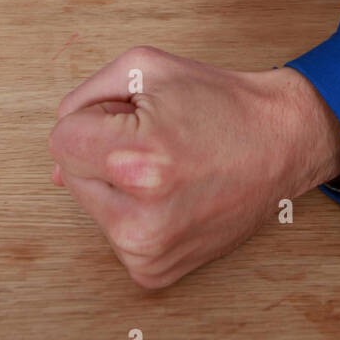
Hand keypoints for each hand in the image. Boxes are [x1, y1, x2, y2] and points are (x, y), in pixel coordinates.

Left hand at [48, 45, 339, 289]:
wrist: (282, 143)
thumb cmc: (221, 103)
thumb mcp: (146, 68)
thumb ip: (85, 97)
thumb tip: (57, 151)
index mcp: (137, 160)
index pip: (61, 141)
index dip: (94, 119)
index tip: (132, 117)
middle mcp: (140, 216)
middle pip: (70, 174)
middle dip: (103, 151)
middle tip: (157, 139)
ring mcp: (147, 250)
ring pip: (91, 204)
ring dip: (118, 184)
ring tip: (168, 166)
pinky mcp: (154, 271)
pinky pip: (114, 233)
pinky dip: (134, 212)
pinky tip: (171, 195)